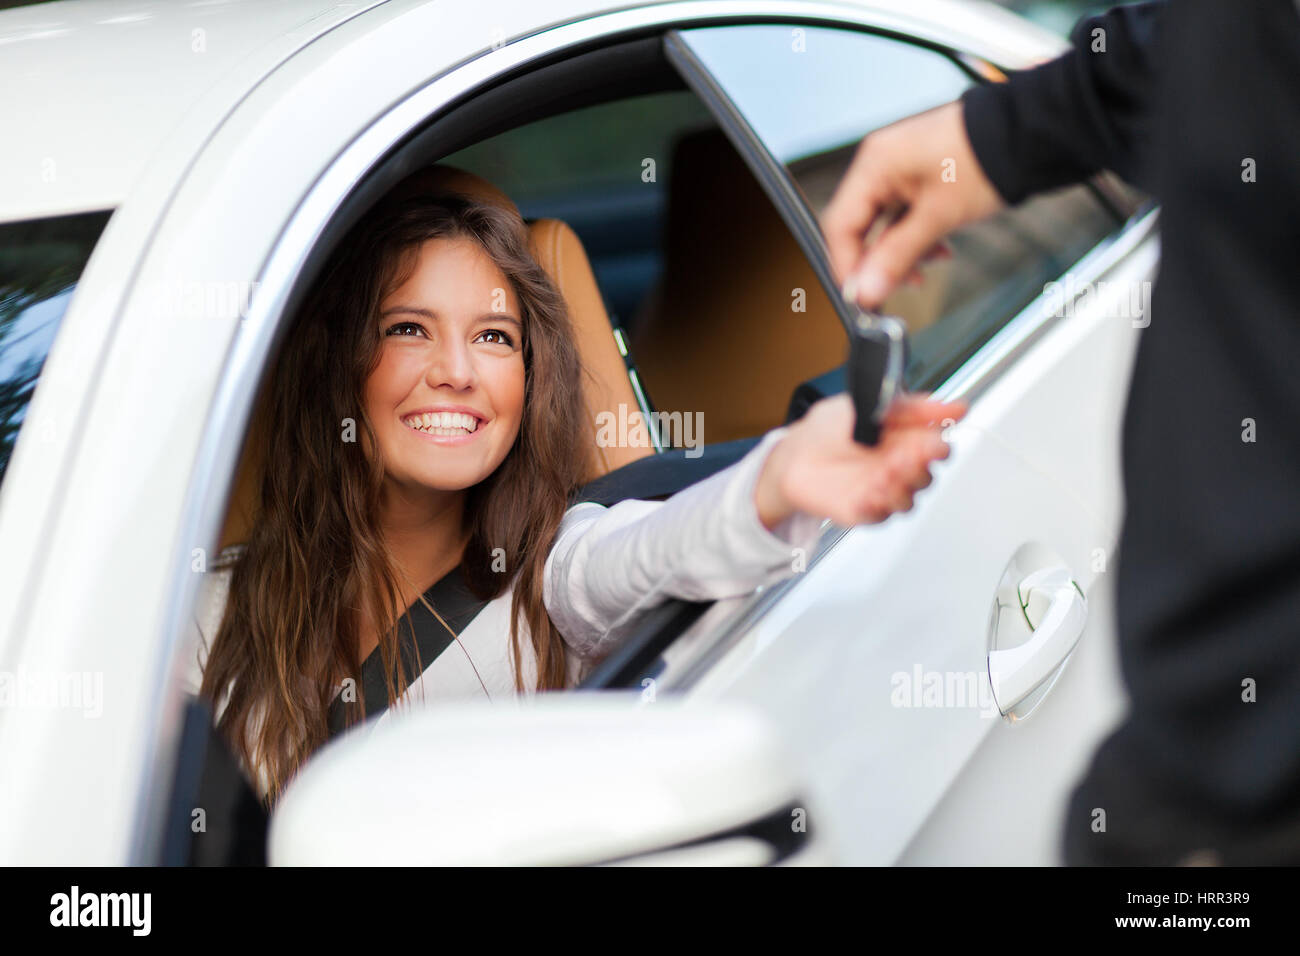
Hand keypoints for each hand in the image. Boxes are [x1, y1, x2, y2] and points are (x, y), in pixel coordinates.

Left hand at [754, 393, 965, 529]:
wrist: (793, 452)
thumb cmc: (830, 429)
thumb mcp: (872, 404)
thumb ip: (914, 408)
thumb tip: (958, 407)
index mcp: (907, 442)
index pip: (938, 450)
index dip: (938, 448)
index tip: (931, 443)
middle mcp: (899, 469)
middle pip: (926, 478)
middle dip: (917, 468)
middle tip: (904, 456)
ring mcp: (882, 491)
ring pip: (907, 500)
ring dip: (899, 488)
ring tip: (884, 474)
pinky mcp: (863, 510)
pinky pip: (879, 516)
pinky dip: (876, 507)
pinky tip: (868, 495)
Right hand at [820, 101, 1004, 309]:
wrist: (1029, 134)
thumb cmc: (986, 158)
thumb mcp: (938, 216)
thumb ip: (897, 257)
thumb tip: (867, 291)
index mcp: (875, 164)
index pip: (840, 225)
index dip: (847, 266)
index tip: (861, 296)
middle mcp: (880, 164)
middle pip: (859, 228)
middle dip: (878, 262)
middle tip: (896, 287)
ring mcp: (898, 170)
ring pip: (883, 227)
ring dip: (902, 254)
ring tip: (928, 267)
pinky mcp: (917, 177)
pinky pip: (903, 217)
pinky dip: (916, 239)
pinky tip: (938, 249)